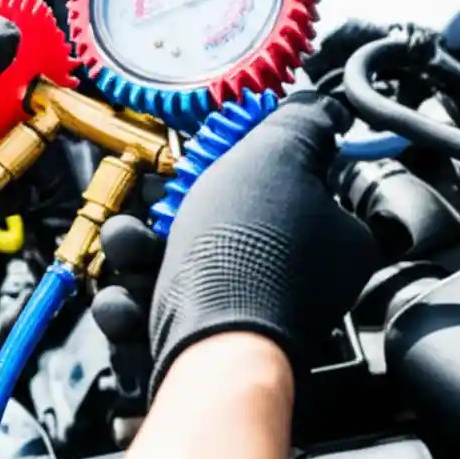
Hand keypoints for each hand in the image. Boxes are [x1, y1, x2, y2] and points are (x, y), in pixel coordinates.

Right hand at [126, 92, 382, 397]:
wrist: (206, 350)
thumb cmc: (247, 258)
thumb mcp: (281, 157)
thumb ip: (301, 123)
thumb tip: (323, 106)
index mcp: (331, 243)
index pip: (296, 192)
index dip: (247, 169)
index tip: (218, 157)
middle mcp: (288, 287)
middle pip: (217, 228)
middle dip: (169, 214)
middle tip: (160, 207)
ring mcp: (237, 323)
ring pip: (170, 269)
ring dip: (137, 254)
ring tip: (132, 252)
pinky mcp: (189, 352)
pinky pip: (147, 313)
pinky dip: (129, 304)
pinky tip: (129, 302)